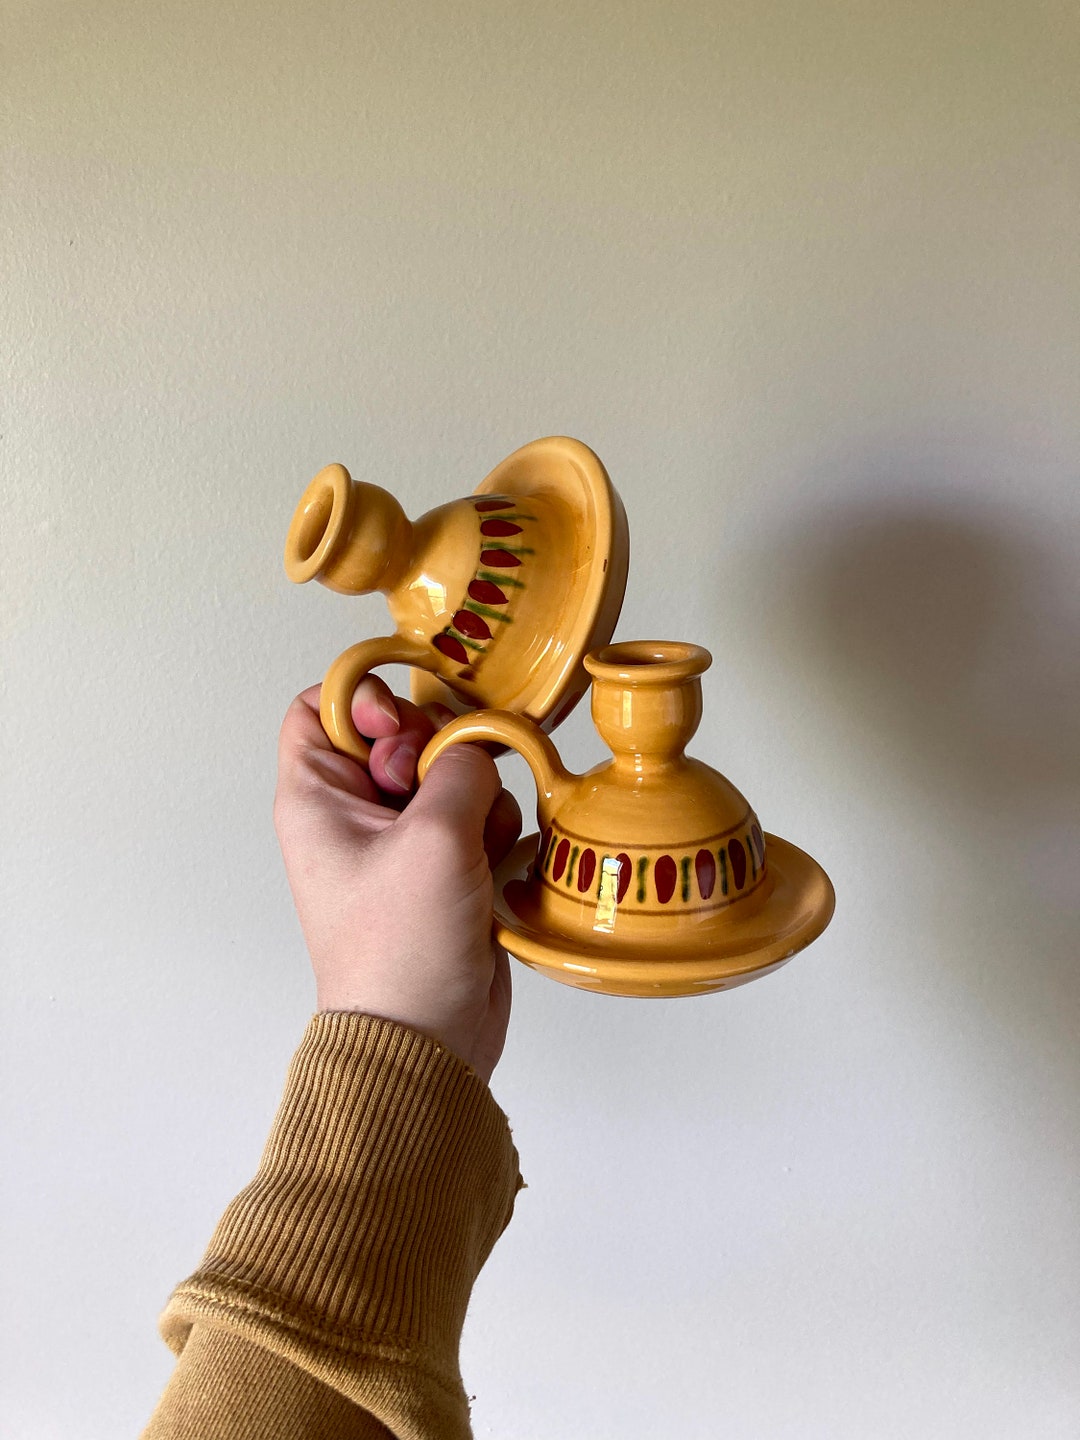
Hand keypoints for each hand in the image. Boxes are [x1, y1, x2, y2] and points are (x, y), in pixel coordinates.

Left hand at [273, 680, 521, 1081]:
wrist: (429, 1039)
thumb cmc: (403, 952)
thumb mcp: (433, 839)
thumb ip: (460, 768)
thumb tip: (478, 745)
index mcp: (316, 799)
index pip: (322, 706)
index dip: (365, 699)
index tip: (404, 725)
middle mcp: (353, 812)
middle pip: (399, 732)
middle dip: (439, 751)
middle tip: (447, 790)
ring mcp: (400, 839)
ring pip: (448, 771)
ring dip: (477, 796)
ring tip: (471, 847)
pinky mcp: (443, 865)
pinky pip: (476, 813)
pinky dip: (494, 829)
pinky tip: (492, 868)